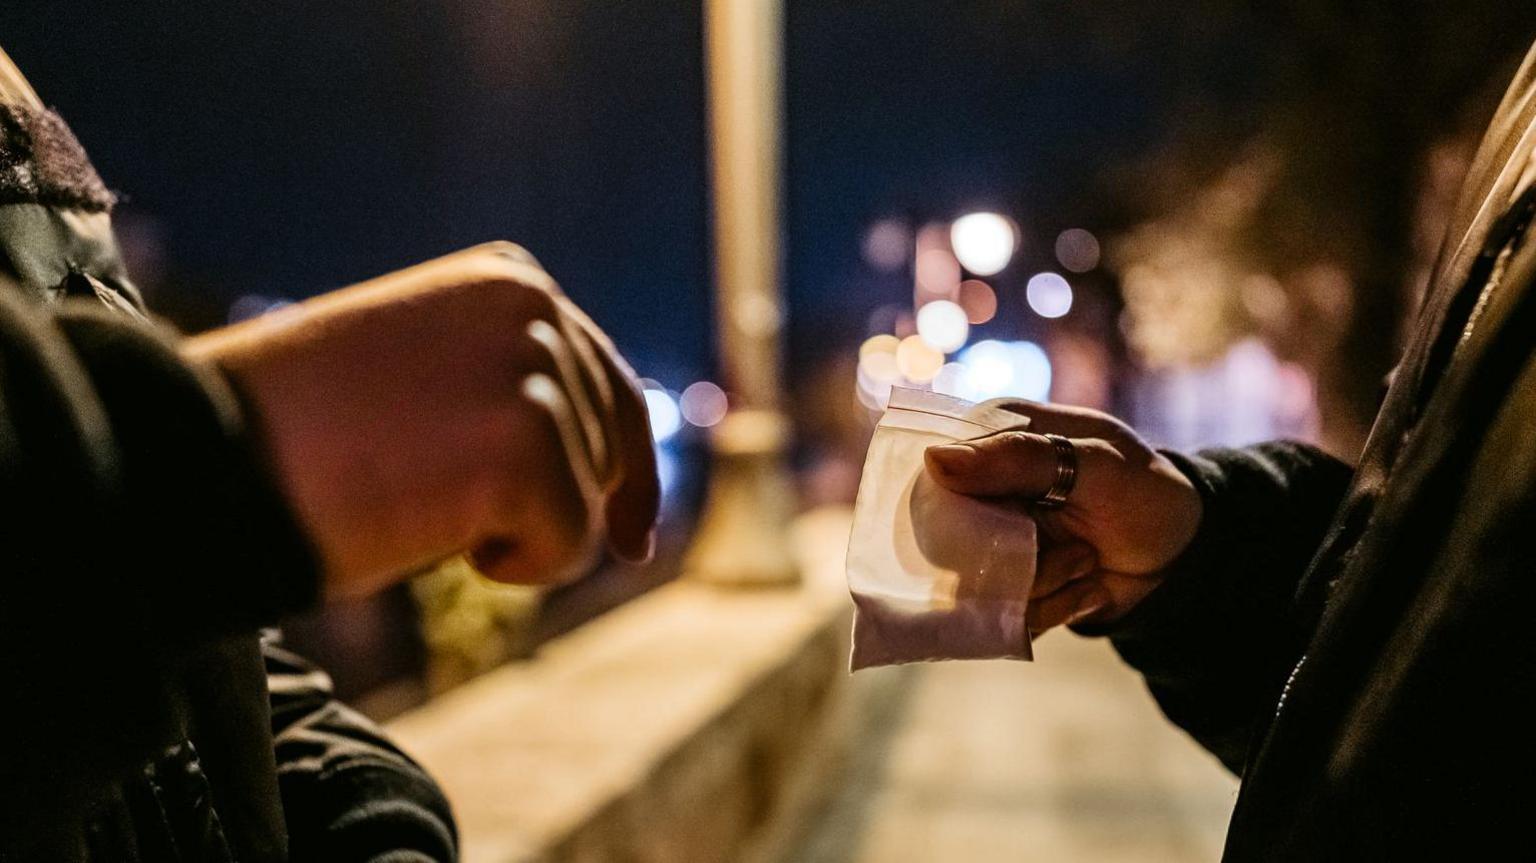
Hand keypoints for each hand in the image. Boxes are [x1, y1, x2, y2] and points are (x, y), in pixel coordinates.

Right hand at [185, 242, 659, 598]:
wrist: (209, 453)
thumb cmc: (303, 432)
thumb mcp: (426, 381)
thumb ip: (507, 390)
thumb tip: (605, 469)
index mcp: (509, 279)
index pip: (607, 382)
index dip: (626, 470)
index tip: (633, 538)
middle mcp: (534, 306)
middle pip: (607, 448)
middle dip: (552, 504)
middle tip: (440, 505)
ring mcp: (534, 368)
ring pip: (586, 504)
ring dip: (514, 534)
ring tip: (413, 499)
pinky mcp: (524, 441)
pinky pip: (566, 546)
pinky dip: (511, 566)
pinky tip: (427, 527)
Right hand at [924, 400, 1200, 632]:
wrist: (1183, 555)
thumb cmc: (1143, 490)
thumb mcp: (1093, 464)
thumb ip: (1016, 458)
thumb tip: (933, 460)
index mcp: (992, 435)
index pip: (932, 466)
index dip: (948, 502)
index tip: (995, 526)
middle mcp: (980, 488)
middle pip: (946, 536)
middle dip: (1011, 558)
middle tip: (1075, 553)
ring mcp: (990, 540)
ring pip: (974, 584)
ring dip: (1044, 585)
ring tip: (1087, 562)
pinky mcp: (1004, 585)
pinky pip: (1001, 614)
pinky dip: (1052, 608)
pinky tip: (1088, 587)